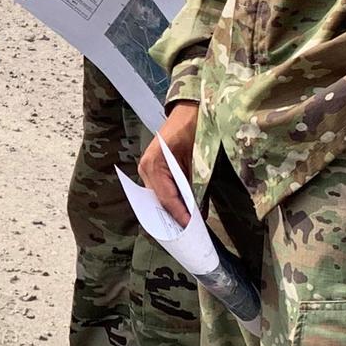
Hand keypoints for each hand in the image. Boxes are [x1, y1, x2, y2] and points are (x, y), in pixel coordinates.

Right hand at [139, 102, 199, 225]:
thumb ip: (196, 183)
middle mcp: (146, 168)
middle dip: (172, 218)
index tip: (191, 229)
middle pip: (159, 201)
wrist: (192, 110)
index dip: (179, 215)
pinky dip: (172, 202)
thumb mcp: (198, 157)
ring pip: (159, 198)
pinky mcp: (155, 169)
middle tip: (187, 236)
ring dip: (172, 211)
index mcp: (153, 164)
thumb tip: (198, 213)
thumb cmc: (194, 128)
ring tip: (186, 228)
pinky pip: (162, 190)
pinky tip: (184, 212)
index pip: (166, 197)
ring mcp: (149, 169)